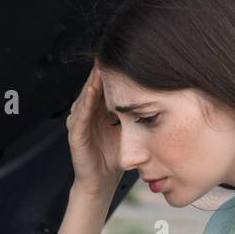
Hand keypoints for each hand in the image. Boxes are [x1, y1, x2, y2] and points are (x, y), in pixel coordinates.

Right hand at [66, 61, 123, 197]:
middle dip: (101, 70)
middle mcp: (87, 113)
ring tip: (101, 66)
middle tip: (110, 51)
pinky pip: (80, 117)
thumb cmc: (116, 157)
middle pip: (94, 85)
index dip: (112, 71)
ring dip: (93, 82)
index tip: (124, 52)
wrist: (102, 183)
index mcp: (100, 110)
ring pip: (86, 97)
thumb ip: (136, 113)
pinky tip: (92, 92)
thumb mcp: (130, 129)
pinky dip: (86, 103)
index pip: (105, 85)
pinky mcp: (76, 136)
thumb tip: (159, 96)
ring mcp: (79, 123)